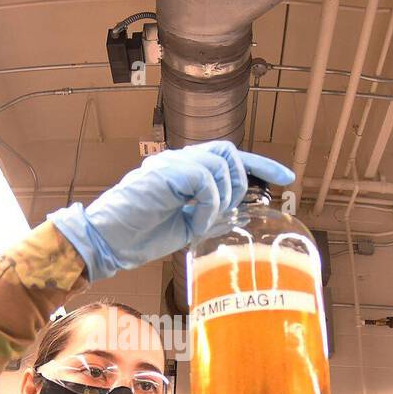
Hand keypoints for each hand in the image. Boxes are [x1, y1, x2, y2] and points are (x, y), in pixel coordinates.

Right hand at [48, 140, 293, 281]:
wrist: (106, 241)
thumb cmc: (139, 236)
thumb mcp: (185, 227)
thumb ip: (211, 214)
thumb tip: (239, 213)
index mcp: (184, 171)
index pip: (229, 157)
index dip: (261, 165)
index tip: (286, 178)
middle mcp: (179, 161)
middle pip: (229, 152)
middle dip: (241, 181)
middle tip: (229, 211)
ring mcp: (171, 164)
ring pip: (220, 164)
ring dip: (221, 198)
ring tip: (200, 223)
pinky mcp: (166, 172)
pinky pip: (205, 181)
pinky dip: (207, 206)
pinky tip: (193, 223)